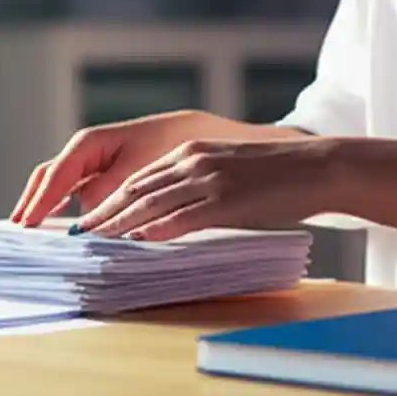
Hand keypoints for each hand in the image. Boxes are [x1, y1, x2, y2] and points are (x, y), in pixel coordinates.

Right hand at [11, 111, 219, 225]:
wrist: (187, 134)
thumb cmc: (164, 145)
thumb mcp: (138, 167)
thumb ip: (109, 189)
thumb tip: (86, 213)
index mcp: (88, 144)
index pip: (56, 175)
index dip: (41, 199)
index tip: (28, 222)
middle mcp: (83, 152)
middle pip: (47, 177)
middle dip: (31, 201)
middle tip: (17, 228)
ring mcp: (88, 162)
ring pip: (55, 184)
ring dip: (41, 204)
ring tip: (27, 227)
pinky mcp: (97, 174)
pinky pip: (69, 190)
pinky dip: (58, 205)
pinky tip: (52, 220)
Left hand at [75, 138, 339, 240]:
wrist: (318, 167)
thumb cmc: (277, 175)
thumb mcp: (228, 172)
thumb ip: (197, 188)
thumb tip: (169, 216)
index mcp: (191, 153)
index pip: (138, 179)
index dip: (109, 200)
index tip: (89, 218)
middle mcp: (193, 162)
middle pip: (135, 190)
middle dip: (103, 213)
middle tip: (79, 234)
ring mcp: (208, 180)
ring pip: (151, 203)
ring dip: (119, 224)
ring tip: (96, 242)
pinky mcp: (226, 200)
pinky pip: (183, 217)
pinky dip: (157, 230)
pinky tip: (139, 242)